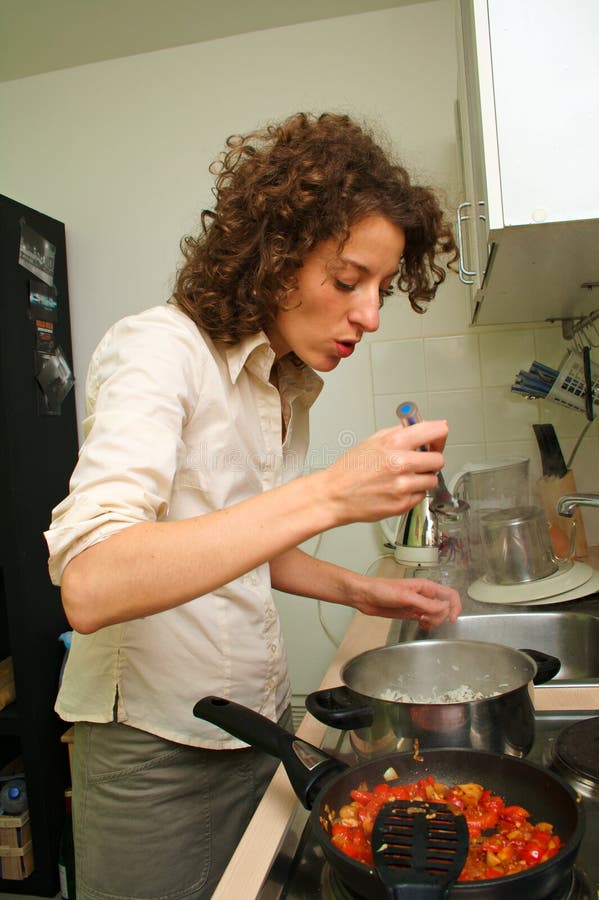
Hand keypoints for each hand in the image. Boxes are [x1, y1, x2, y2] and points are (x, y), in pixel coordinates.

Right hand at [320, 420, 448, 525]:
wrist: (334, 495)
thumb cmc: (349, 469)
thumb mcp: (373, 440)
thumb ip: (400, 432)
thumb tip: (422, 427)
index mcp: (394, 443)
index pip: (436, 432)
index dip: (439, 435)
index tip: (436, 439)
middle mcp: (401, 464)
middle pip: (439, 459)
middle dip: (431, 459)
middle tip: (420, 461)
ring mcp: (403, 486)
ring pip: (432, 480)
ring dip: (423, 478)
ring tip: (405, 477)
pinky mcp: (402, 504)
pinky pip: (421, 495)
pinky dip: (413, 492)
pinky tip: (397, 489)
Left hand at [352, 575, 461, 626]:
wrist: (365, 597)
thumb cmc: (380, 589)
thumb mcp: (405, 596)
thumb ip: (425, 603)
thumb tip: (443, 608)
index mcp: (425, 586)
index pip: (449, 594)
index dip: (455, 606)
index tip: (452, 618)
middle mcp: (424, 595)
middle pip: (444, 607)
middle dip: (440, 616)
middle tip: (426, 618)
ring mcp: (418, 605)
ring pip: (436, 615)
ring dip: (433, 621)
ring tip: (421, 620)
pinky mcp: (411, 613)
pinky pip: (426, 620)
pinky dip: (427, 624)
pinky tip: (420, 624)